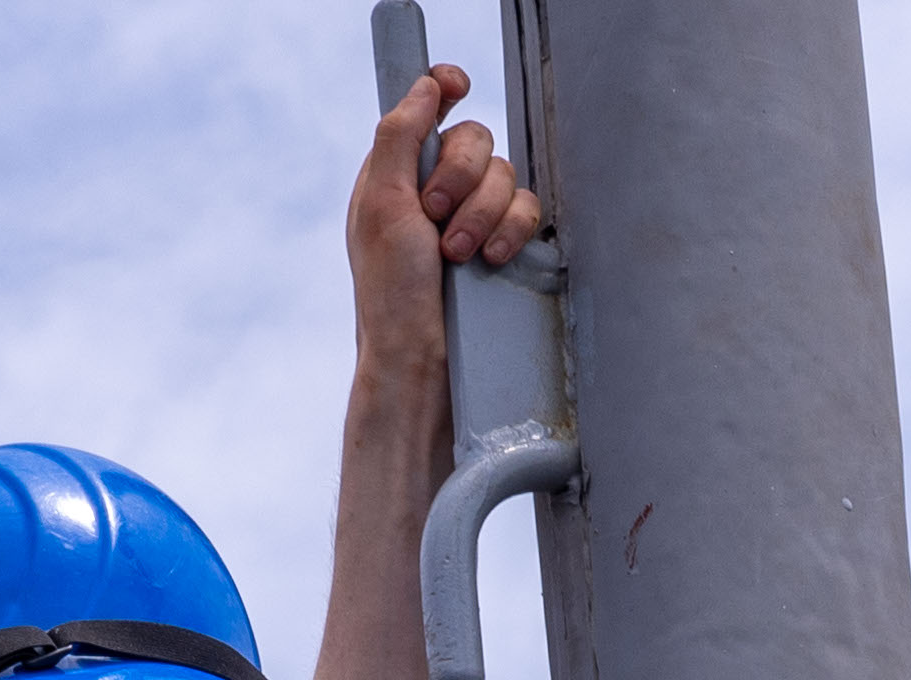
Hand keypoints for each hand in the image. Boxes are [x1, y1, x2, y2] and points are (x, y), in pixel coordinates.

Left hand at [348, 64, 546, 371]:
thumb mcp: (382, 207)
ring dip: (484, 213)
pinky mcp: (505, 248)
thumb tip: (426, 87)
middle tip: (436, 217)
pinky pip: (529, 212)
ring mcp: (473, 219)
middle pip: (475, 139)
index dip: (444, 90)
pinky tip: (492, 259)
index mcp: (396, 174)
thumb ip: (399, 138)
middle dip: (462, 177)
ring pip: (506, 176)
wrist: (423, 363)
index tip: (458, 85)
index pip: (428, 112)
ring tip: (459, 255)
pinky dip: (513, 231)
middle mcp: (435, 191)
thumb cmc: (392, 296)